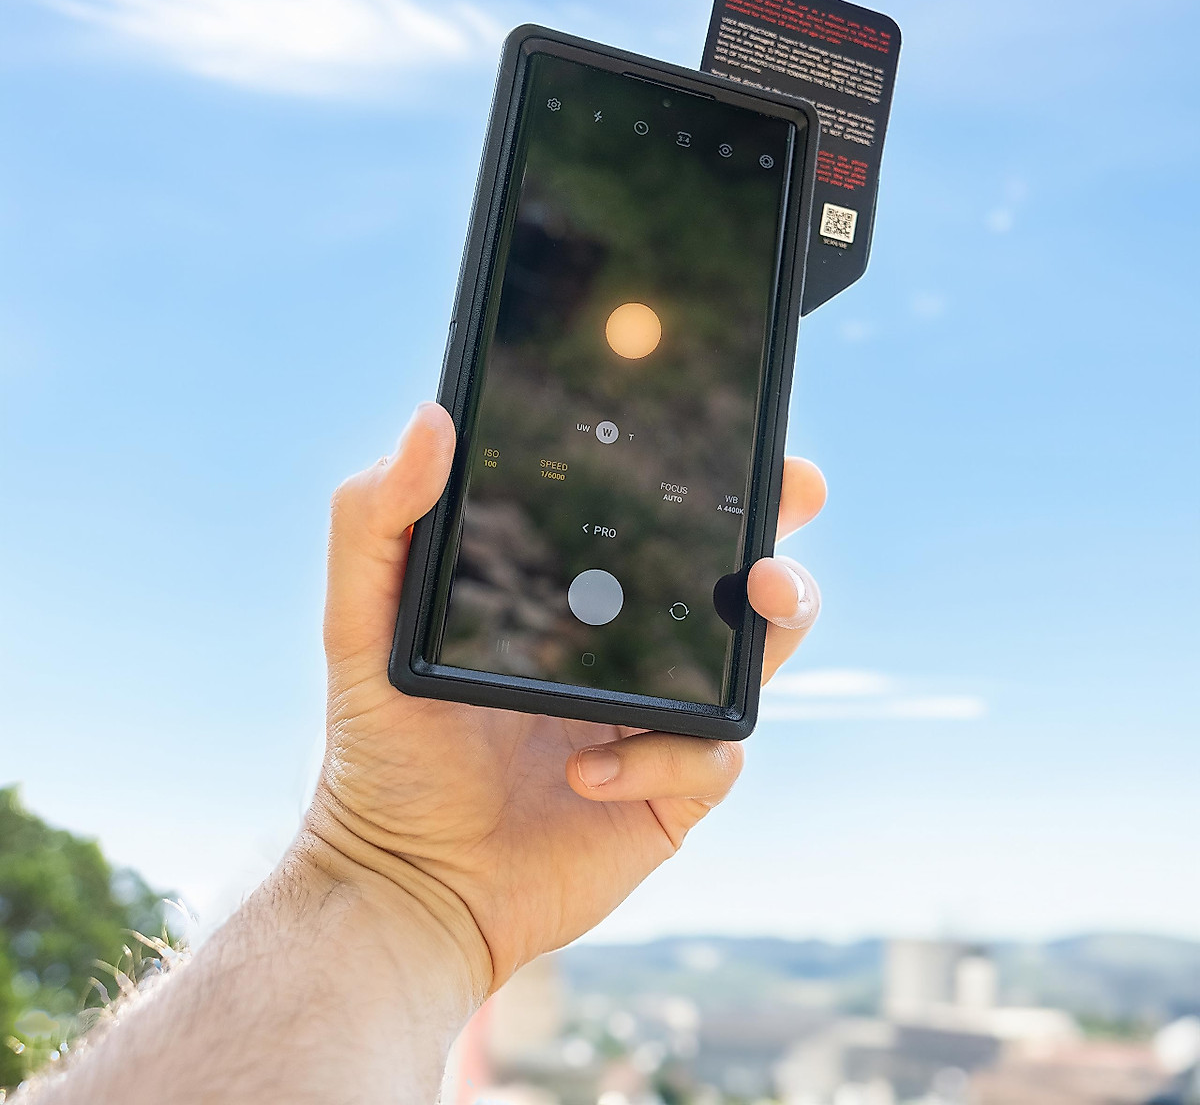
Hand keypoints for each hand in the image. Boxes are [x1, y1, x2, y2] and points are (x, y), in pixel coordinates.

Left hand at [306, 402, 824, 996]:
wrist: (404, 885)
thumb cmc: (384, 752)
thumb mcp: (362, 623)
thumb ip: (376, 518)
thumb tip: (429, 418)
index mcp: (571, 603)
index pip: (651, 526)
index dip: (704, 479)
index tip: (737, 434)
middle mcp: (626, 654)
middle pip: (729, 582)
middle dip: (774, 527)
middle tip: (796, 492)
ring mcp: (656, 721)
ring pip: (754, 658)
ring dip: (775, 621)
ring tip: (759, 596)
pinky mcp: (669, 791)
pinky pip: (711, 757)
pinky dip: (661, 752)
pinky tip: (585, 767)